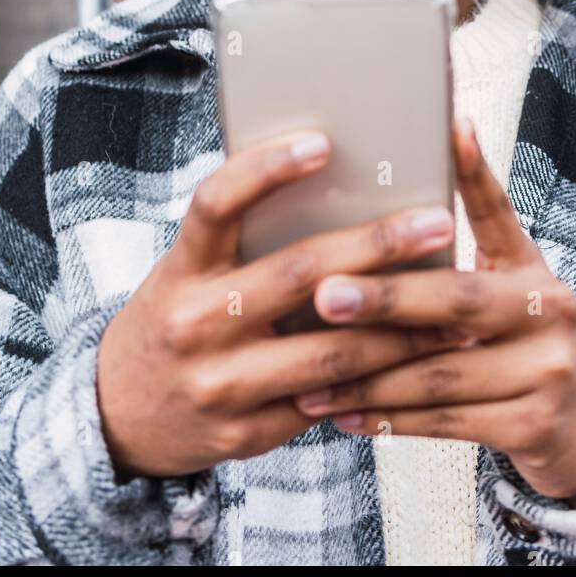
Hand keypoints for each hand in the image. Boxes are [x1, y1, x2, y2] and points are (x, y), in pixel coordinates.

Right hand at [96, 129, 462, 477]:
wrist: (121, 416)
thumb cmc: (179, 318)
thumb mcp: (189, 272)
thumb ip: (244, 240)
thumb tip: (335, 184)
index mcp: (181, 269)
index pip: (216, 204)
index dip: (266, 169)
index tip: (323, 143)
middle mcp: (195, 322)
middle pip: (298, 274)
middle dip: (378, 247)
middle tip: (438, 223)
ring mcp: (220, 383)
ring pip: (329, 351)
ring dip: (400, 330)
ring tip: (454, 310)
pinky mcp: (246, 432)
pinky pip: (327, 401)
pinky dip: (377, 381)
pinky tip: (419, 363)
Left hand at [293, 117, 575, 507]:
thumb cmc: (519, 335)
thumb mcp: (509, 280)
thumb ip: (470, 234)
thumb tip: (440, 145)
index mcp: (533, 267)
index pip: (496, 214)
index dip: (475, 172)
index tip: (451, 129)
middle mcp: (549, 311)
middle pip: (456, 300)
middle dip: (385, 299)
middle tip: (325, 294)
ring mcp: (545, 371)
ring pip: (439, 372)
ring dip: (366, 378)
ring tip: (308, 377)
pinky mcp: (531, 425)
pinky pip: (443, 421)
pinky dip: (387, 420)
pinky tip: (340, 415)